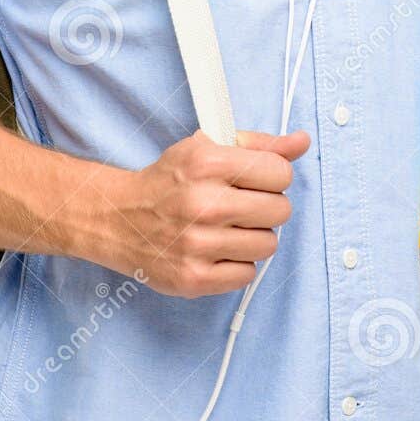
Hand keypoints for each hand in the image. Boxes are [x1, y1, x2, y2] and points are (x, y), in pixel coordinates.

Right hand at [79, 127, 310, 297]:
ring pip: (269, 245)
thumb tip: (301, 142)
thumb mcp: (206, 149)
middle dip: (267, 207)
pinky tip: (217, 250)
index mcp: (207, 164)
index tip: (257, 180)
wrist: (118, 219)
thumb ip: (258, 145)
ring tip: (229, 229)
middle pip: (281, 210)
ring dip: (254, 237)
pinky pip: (247, 274)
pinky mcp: (193, 278)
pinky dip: (237, 263)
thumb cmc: (167, 183)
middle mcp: (203, 204)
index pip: (280, 172)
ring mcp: (198, 245)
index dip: (273, 176)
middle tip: (243, 206)